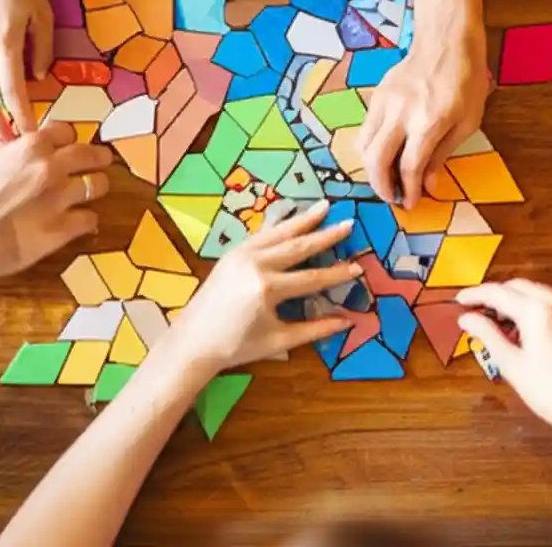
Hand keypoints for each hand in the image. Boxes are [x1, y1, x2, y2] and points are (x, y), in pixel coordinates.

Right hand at [0, 121, 110, 288]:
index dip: (70, 140)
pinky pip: (90, 220)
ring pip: (99, 186)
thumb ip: (16, 159)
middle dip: (98, 158)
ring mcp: (58, 200)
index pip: (67, 131)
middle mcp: (49, 168)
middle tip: (100, 163)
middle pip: (92, 155)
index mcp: (29, 147)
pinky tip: (80, 224)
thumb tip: (31, 160)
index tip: (71, 147)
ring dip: (95, 189)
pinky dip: (87, 221)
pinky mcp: (60, 232)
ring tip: (91, 195)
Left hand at [162, 201, 360, 370]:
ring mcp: (241, 255)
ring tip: (323, 206)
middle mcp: (255, 264)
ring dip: (302, 220)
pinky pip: (261, 234)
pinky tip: (291, 217)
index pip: (311, 277)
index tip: (358, 267)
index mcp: (267, 288)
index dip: (336, 274)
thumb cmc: (237, 346)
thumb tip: (348, 322)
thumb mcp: (279, 340)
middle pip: (297, 246)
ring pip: (278, 233)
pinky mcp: (232, 253)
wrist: (193, 341)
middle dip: (325, 235)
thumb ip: (315, 329)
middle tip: (347, 223)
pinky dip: (279, 225)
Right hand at [357, 28, 487, 206]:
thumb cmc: (466, 81)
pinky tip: (385, 154)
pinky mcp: (376, 96)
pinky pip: (365, 130)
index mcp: (430, 121)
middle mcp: (402, 113)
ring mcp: (384, 103)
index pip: (409, 166)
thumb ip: (443, 154)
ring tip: (386, 179)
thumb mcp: (468, 122)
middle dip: (380, 186)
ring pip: (363, 146)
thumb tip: (428, 186)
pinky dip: (370, 149)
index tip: (410, 203)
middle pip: (376, 160)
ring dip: (372, 169)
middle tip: (392, 197)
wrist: (446, 41)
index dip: (408, 190)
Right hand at [457, 280, 551, 451]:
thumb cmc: (551, 394)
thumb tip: (467, 318)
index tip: (462, 300)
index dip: (475, 294)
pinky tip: (536, 333)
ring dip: (521, 302)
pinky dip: (544, 311)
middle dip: (498, 295)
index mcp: (539, 313)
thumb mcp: (510, 364)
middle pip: (520, 286)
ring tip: (507, 325)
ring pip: (542, 294)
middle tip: (480, 311)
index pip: (498, 293)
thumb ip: (486, 334)